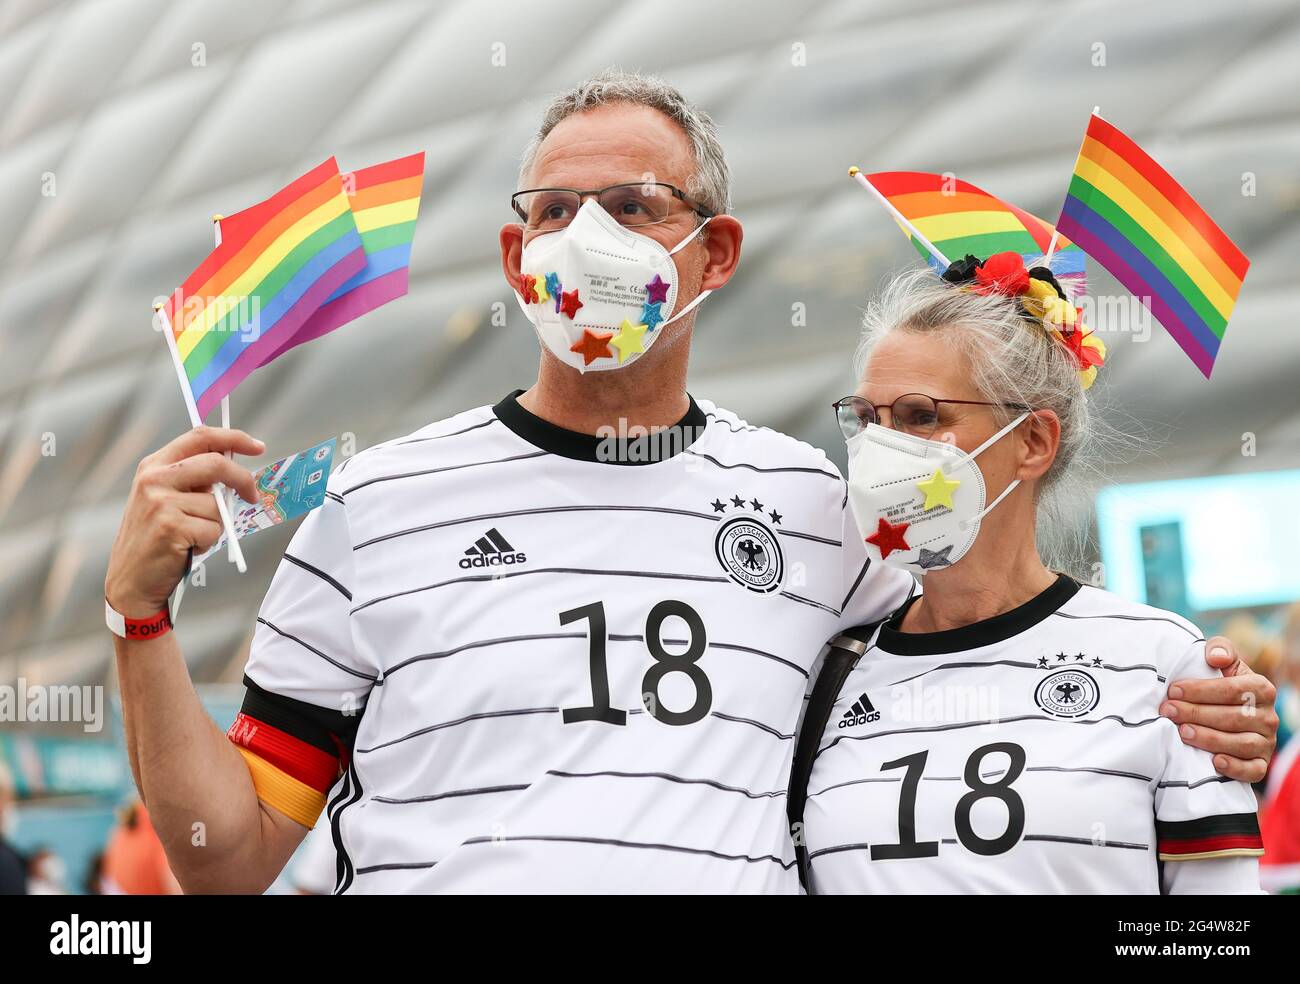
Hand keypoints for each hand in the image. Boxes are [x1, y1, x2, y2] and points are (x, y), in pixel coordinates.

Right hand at [105, 426, 263, 618]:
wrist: (131, 579)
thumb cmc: (157, 538)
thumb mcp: (165, 499)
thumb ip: (193, 480)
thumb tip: (234, 468)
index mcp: (154, 465)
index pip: (200, 437)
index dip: (233, 438)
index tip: (257, 446)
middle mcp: (154, 478)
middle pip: (216, 463)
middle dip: (242, 479)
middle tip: (252, 495)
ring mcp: (160, 502)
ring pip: (217, 504)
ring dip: (216, 524)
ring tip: (193, 535)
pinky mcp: (170, 526)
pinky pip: (213, 529)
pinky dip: (209, 541)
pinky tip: (189, 547)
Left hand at [1160, 635, 1278, 782]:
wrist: (1224, 712)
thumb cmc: (1218, 684)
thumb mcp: (1222, 663)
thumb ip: (1220, 649)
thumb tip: (1215, 656)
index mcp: (1261, 688)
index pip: (1232, 690)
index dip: (1201, 690)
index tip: (1173, 690)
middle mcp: (1268, 716)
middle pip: (1233, 717)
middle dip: (1196, 713)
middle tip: (1168, 711)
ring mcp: (1266, 742)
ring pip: (1241, 743)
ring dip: (1209, 738)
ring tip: (1181, 732)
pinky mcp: (1260, 764)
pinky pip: (1253, 771)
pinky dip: (1234, 767)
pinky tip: (1213, 761)